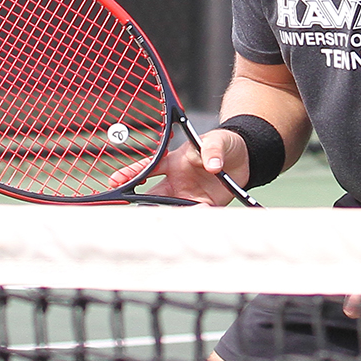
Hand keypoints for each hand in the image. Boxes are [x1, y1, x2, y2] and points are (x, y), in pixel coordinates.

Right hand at [109, 128, 248, 205]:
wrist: (245, 157)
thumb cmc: (223, 144)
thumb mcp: (216, 141)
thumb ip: (211, 151)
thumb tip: (212, 166)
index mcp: (173, 163)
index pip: (148, 168)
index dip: (131, 173)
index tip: (115, 180)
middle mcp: (177, 181)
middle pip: (154, 195)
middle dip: (143, 203)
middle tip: (136, 210)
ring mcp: (188, 195)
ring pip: (173, 209)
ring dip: (172, 214)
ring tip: (177, 215)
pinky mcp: (204, 205)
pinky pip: (195, 216)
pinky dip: (196, 218)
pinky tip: (202, 214)